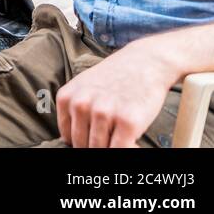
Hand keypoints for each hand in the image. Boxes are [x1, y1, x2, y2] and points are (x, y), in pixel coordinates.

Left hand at [55, 41, 178, 147]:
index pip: (68, 136)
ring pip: (100, 149)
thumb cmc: (116, 77)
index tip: (94, 138)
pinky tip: (134, 142)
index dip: (82, 141)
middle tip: (111, 137)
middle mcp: (81, 105)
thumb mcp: (84, 87)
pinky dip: (128, 151)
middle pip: (82, 145)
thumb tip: (71, 140)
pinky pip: (120, 149)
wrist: (146, 62)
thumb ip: (75, 110)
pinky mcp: (127, 121)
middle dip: (96, 146)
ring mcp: (104, 113)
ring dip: (111, 148)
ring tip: (121, 137)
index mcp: (67, 98)